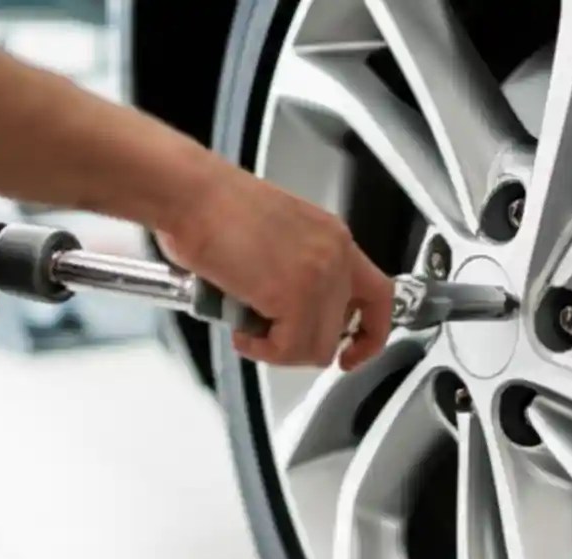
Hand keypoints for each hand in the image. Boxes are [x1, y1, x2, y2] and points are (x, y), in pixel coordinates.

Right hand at [158, 157, 393, 369]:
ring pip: (317, 348)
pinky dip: (261, 351)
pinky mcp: (294, 296)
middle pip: (342, 331)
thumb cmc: (213, 207)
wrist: (192, 194)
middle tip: (270, 338)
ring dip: (279, 350)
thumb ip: (297, 271)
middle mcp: (337, 255)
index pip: (379, 296)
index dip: (369, 333)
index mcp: (335, 238)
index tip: (351, 352)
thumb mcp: (277, 236)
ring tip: (248, 329)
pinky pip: (288, 349)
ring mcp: (320, 276)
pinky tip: (240, 332)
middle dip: (303, 345)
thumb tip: (288, 315)